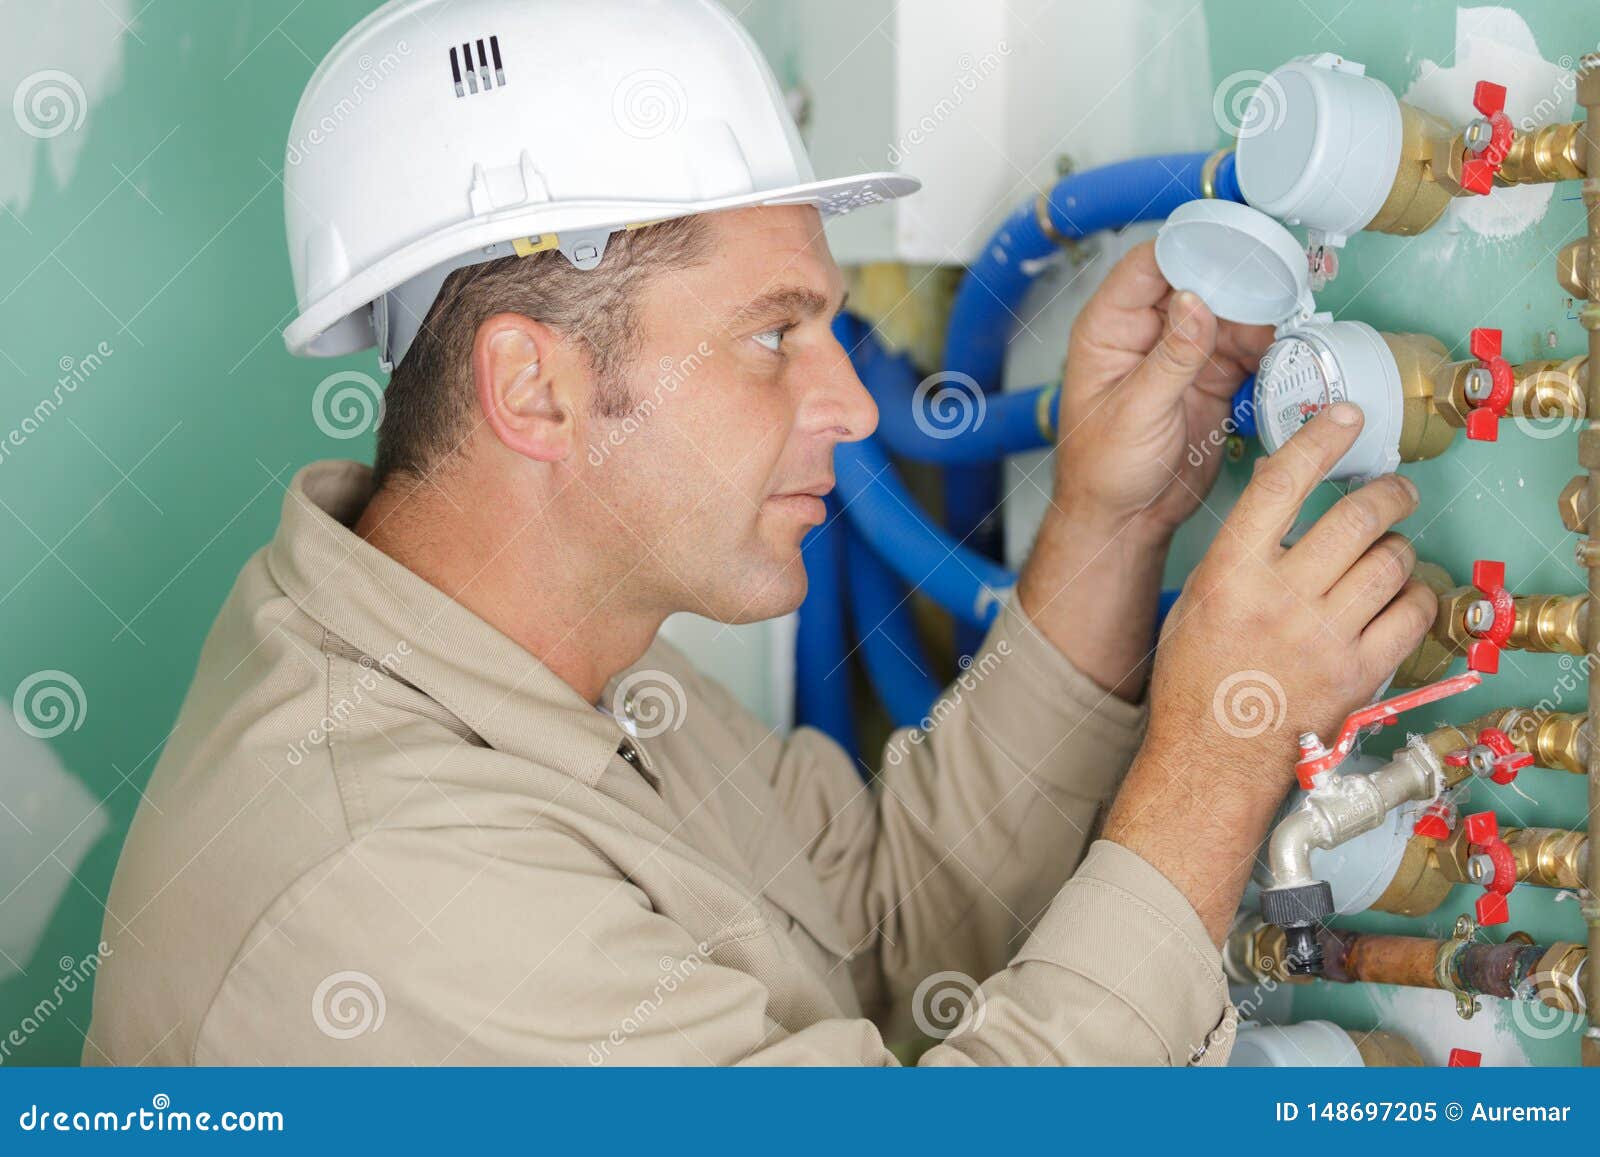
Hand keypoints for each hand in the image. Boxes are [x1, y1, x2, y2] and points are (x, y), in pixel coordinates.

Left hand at [1053, 242, 1273, 542]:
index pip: (1147, 265)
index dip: (1187, 248)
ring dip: (1258, 317)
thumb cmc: (1102, 470)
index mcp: (1110, 329)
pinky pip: (1246, 350)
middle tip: (1274, 282)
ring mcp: (1182, 354)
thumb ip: (1171, 357)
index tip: (1229, 242)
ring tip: (1284, 323)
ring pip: (1228, 315)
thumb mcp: (1136, 411)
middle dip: (1236, 282)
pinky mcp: (1211, 379)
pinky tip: (1284, 353)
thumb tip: (1197, 301)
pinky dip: (1268, 350)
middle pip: (1198, 283)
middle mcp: (1147, 333)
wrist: (1127, 520)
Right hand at [1100, 403, 1437, 940]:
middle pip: (1356, 516)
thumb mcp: (1196, 602)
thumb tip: (1283, 508)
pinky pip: (1413, 615)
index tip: (1346, 418)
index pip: (1282, 482)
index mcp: (1229, 573)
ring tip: (1389, 552)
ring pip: (1391, 562)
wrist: (1210, 760)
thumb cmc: (1196, 683)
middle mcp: (1280, 598)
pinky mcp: (1360, 672)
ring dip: (1398, 547)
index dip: (1321, 439)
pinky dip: (1416, 598)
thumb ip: (1239, 555)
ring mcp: (1324, 637)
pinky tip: (1402, 599)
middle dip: (1388, 493)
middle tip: (1395, 490)